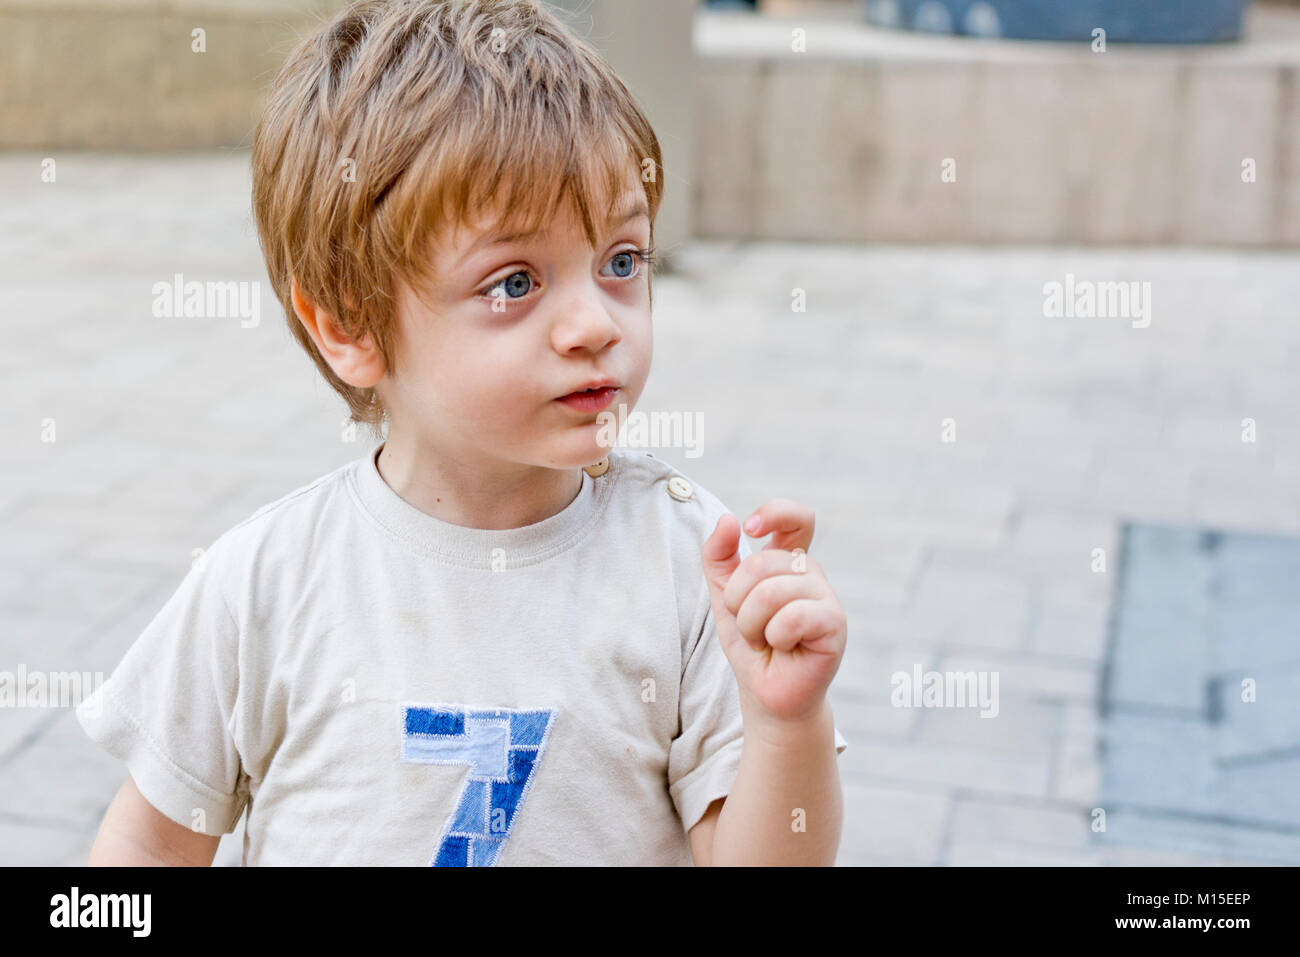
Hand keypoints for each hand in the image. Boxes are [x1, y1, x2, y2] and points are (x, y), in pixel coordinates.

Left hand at [701, 499, 846, 725]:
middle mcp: (812, 575)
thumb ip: (719, 557)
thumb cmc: (751, 645)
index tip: (750, 527)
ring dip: (752, 624)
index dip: (775, 513)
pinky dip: (775, 637)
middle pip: (764, 561)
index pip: (797, 519)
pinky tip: (784, 648)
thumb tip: (728, 519)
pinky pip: (793, 616)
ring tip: (764, 641)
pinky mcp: (835, 624)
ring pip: (773, 591)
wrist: (765, 693)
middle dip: (738, 599)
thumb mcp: (724, 596)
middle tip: (748, 626)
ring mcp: (827, 598)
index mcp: (789, 563)